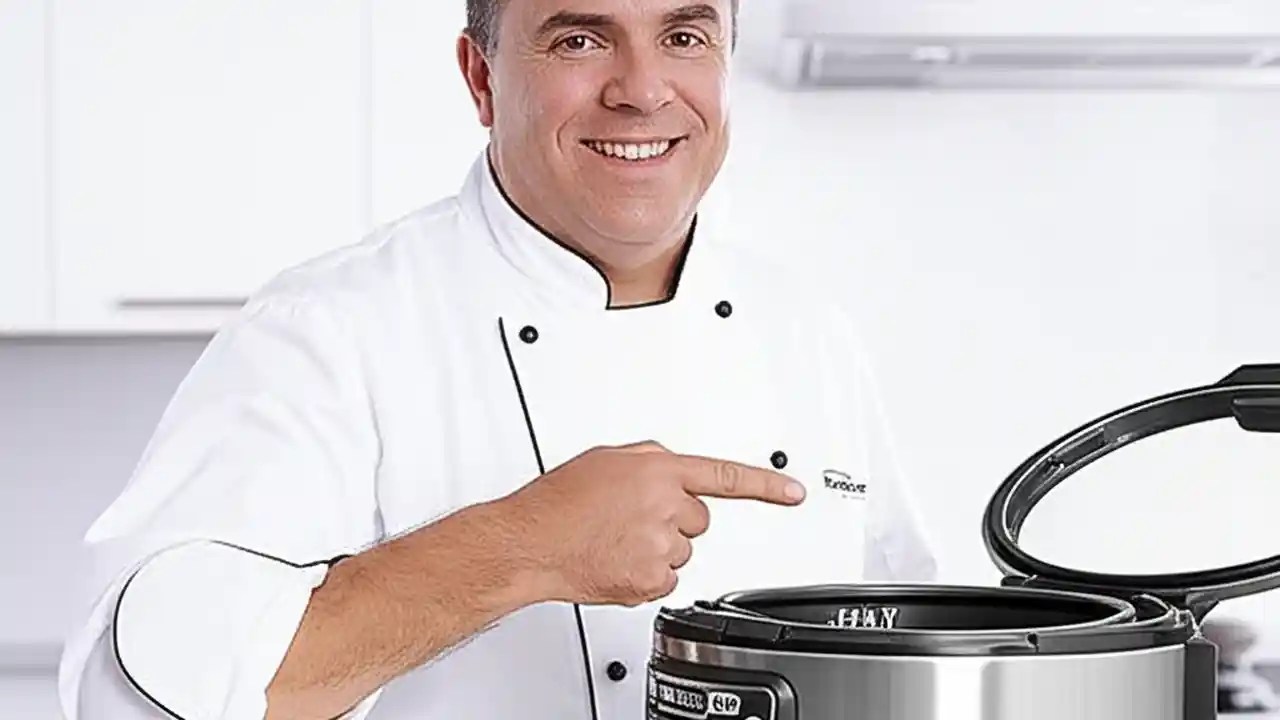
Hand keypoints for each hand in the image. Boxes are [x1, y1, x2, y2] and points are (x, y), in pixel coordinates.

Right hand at [502, 441, 805, 606]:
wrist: (531, 542)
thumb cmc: (559, 502)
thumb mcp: (606, 460)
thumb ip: (648, 459)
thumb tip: (668, 467)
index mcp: (658, 471)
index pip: (724, 476)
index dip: (765, 485)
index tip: (794, 492)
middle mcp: (665, 506)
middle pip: (698, 519)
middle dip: (673, 520)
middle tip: (632, 520)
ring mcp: (660, 546)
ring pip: (681, 552)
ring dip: (657, 548)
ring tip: (616, 540)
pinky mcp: (651, 579)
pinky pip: (666, 580)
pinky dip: (645, 575)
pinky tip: (617, 561)